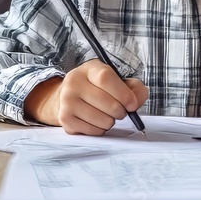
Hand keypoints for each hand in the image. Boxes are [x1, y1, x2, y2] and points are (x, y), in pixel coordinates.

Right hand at [26, 59, 147, 134]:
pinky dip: (100, 129)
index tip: (132, 104)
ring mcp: (67, 101)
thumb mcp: (116, 79)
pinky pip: (94, 131)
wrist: (69, 96)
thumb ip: (133, 88)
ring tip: (106, 114)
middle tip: (120, 110)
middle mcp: (74, 82)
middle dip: (121, 111)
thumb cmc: (98, 88)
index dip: (123, 94)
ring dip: (111, 121)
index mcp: (89, 69)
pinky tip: (95, 120)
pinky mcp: (65, 119)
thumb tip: (135, 102)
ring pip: (103, 120)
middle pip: (108, 103)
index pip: (106, 79)